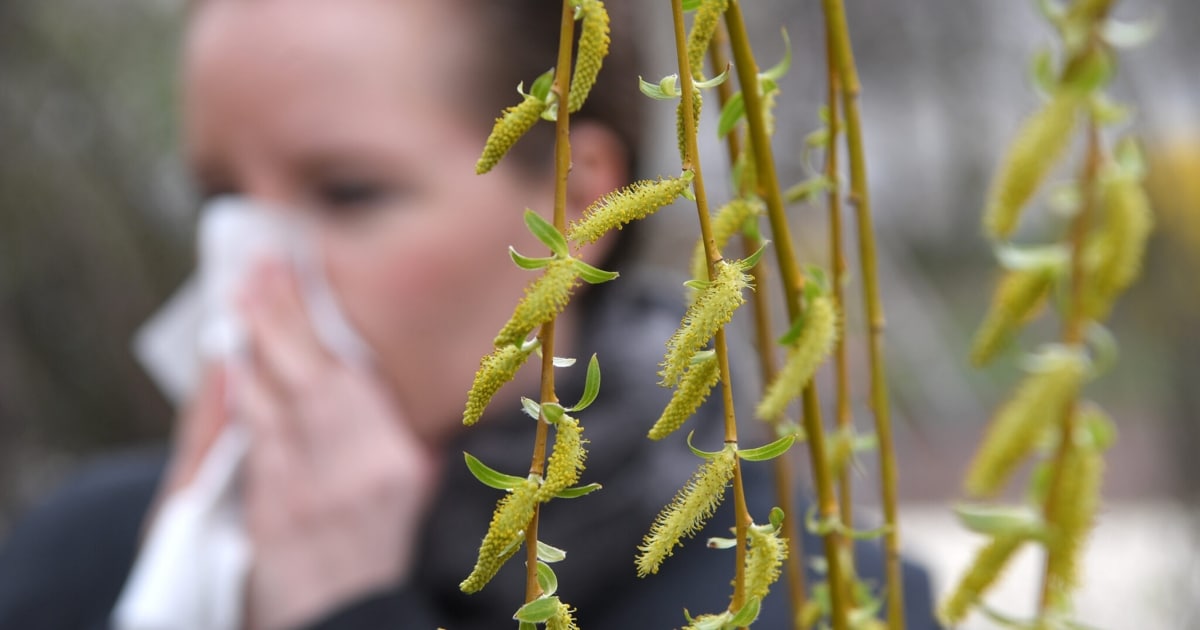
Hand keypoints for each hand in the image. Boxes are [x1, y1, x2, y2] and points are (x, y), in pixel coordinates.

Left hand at [232, 260, 438, 629]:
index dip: (324, 323)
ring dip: (255, 344)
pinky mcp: (273, 508)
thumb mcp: (416, 500)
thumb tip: (416, 404)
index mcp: (399, 463)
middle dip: (284, 316)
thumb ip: (415, 449)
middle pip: (315, 376)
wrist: (343, 620)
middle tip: (260, 269)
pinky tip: (231, 363)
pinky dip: (241, 394)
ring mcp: (311, 488)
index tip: (306, 278)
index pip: (356, 377)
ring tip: (239, 298)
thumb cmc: (380, 557)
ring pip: (278, 399)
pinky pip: (255, 438)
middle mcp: (358, 469)